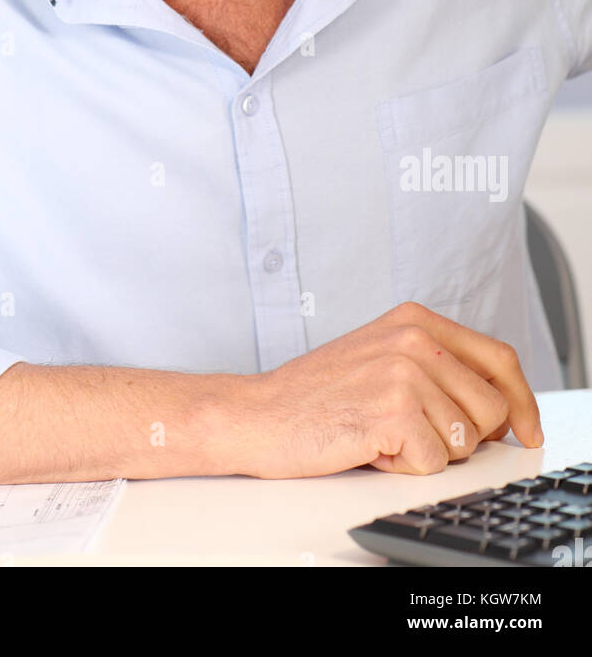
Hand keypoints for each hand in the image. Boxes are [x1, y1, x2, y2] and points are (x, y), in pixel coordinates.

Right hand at [228, 301, 543, 477]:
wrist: (260, 413)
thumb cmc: (318, 393)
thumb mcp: (383, 356)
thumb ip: (438, 365)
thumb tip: (501, 407)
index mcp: (416, 319)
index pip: (499, 359)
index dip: (521, 401)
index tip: (526, 430)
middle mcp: (414, 339)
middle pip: (491, 408)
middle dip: (462, 436)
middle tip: (411, 430)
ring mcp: (404, 373)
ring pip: (464, 441)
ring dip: (428, 451)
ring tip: (383, 433)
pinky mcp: (392, 411)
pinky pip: (434, 463)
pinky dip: (405, 466)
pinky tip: (371, 446)